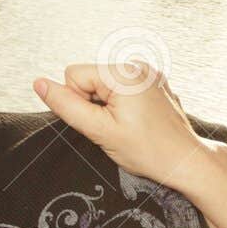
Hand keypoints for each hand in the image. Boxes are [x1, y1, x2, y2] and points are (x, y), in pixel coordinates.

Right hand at [32, 62, 226, 197]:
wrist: (187, 162)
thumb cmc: (149, 151)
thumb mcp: (101, 132)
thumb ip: (67, 106)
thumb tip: (39, 84)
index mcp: (122, 72)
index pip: (73, 74)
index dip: (79, 103)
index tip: (102, 123)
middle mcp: (137, 65)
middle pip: (89, 78)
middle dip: (95, 104)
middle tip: (117, 128)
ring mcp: (149, 72)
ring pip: (105, 85)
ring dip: (109, 106)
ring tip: (130, 127)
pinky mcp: (156, 83)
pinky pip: (123, 89)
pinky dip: (125, 105)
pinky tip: (140, 122)